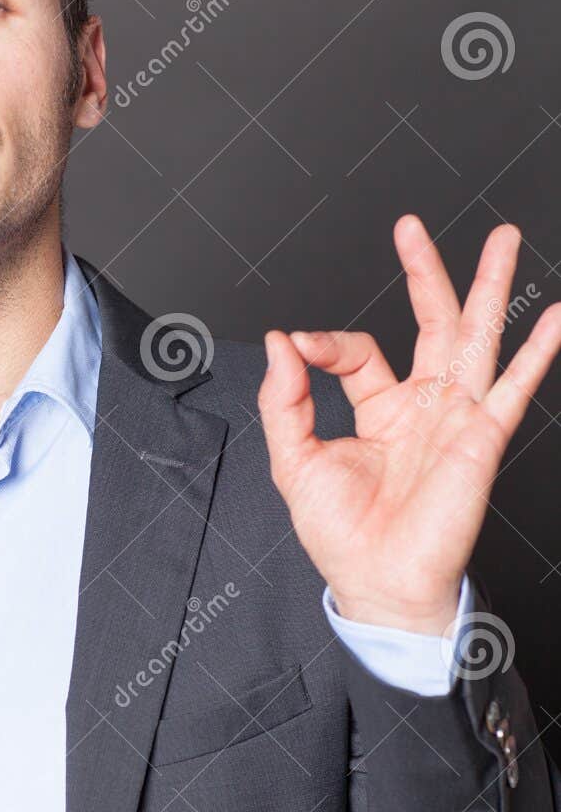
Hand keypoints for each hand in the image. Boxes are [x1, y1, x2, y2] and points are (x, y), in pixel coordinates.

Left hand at [258, 215, 560, 633]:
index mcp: (378, 410)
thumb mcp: (294, 461)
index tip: (299, 347)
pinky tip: (557, 317)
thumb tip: (279, 343)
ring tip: (502, 240)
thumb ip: (284, 400)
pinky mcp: (480, 438)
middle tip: (412, 226)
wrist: (379, 584)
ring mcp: (455, 418)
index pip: (359, 351)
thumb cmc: (342, 536)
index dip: (326, 343)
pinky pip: (514, 387)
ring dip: (490, 287)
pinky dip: (539, 352)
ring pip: (476, 338)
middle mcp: (422, 407)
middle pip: (431, 323)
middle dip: (426, 272)